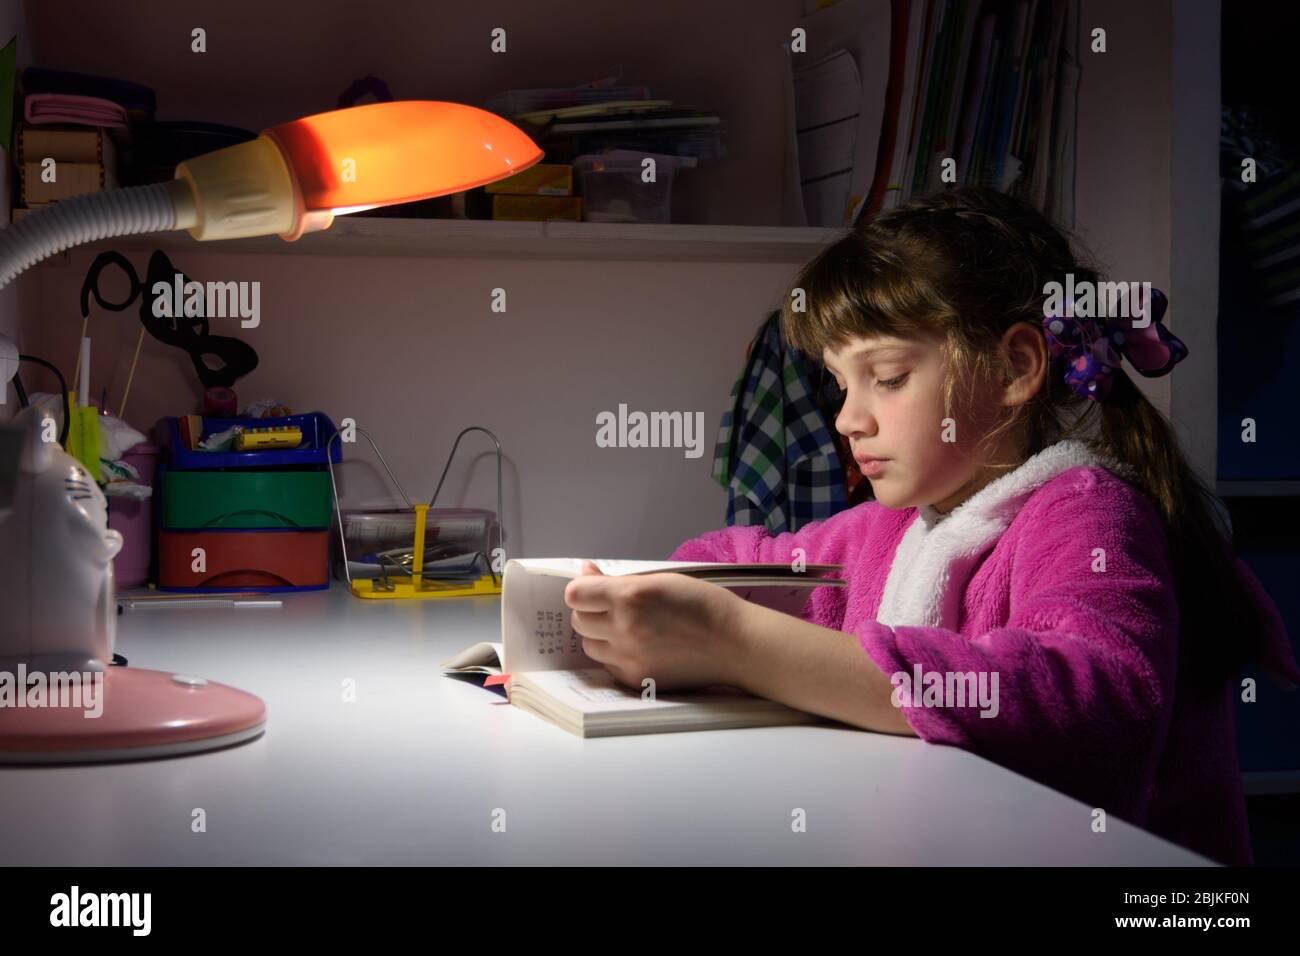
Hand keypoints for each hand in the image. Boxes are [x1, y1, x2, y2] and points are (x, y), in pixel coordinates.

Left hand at [563, 561, 746, 692]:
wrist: (734, 644)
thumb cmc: (702, 605)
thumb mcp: (660, 580)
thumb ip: (618, 580)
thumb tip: (586, 573)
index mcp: (630, 597)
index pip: (575, 595)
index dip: (583, 590)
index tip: (593, 590)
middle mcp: (624, 628)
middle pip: (578, 620)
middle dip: (591, 612)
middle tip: (614, 608)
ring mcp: (628, 657)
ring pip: (589, 645)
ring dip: (600, 635)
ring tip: (628, 629)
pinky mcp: (636, 679)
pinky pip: (608, 665)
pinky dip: (616, 655)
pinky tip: (639, 647)